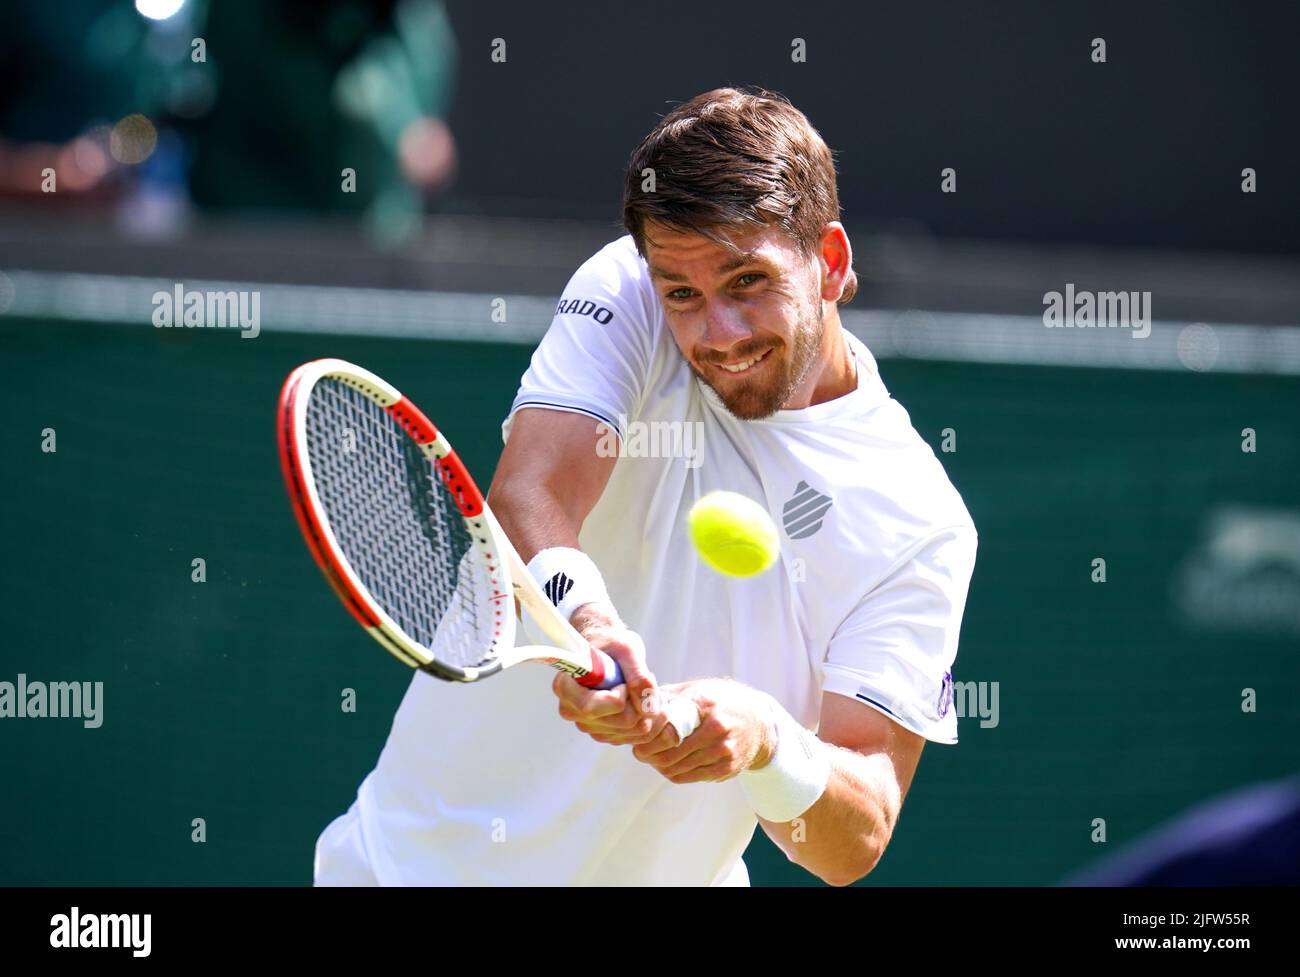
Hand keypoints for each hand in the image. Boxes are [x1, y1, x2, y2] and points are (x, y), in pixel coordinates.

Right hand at [551, 604, 670, 745]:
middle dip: (640, 702)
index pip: (591, 708)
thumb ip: (638, 676)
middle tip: (644, 679)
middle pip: (620, 722)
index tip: (623, 681)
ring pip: (632, 731)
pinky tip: (642, 699)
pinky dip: (647, 719)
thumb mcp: (627, 649)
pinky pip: (636, 737)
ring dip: (647, 709)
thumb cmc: (611, 643)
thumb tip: (649, 709)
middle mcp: (572, 710)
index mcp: (565, 687)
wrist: (608, 649)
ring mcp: (588, 725)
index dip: (618, 697)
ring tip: (642, 686)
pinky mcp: (604, 733)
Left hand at [631, 678, 775, 784]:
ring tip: (652, 757)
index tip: (637, 736)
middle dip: (648, 754)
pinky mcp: (727, 768)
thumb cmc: (721, 701)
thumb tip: (636, 700)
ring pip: (676, 767)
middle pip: (669, 751)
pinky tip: (669, 764)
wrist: (761, 721)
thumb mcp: (698, 688)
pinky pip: (689, 776)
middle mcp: (716, 727)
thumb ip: (669, 695)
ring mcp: (724, 750)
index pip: (667, 725)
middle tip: (639, 751)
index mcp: (705, 702)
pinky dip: (673, 773)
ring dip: (658, 765)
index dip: (647, 735)